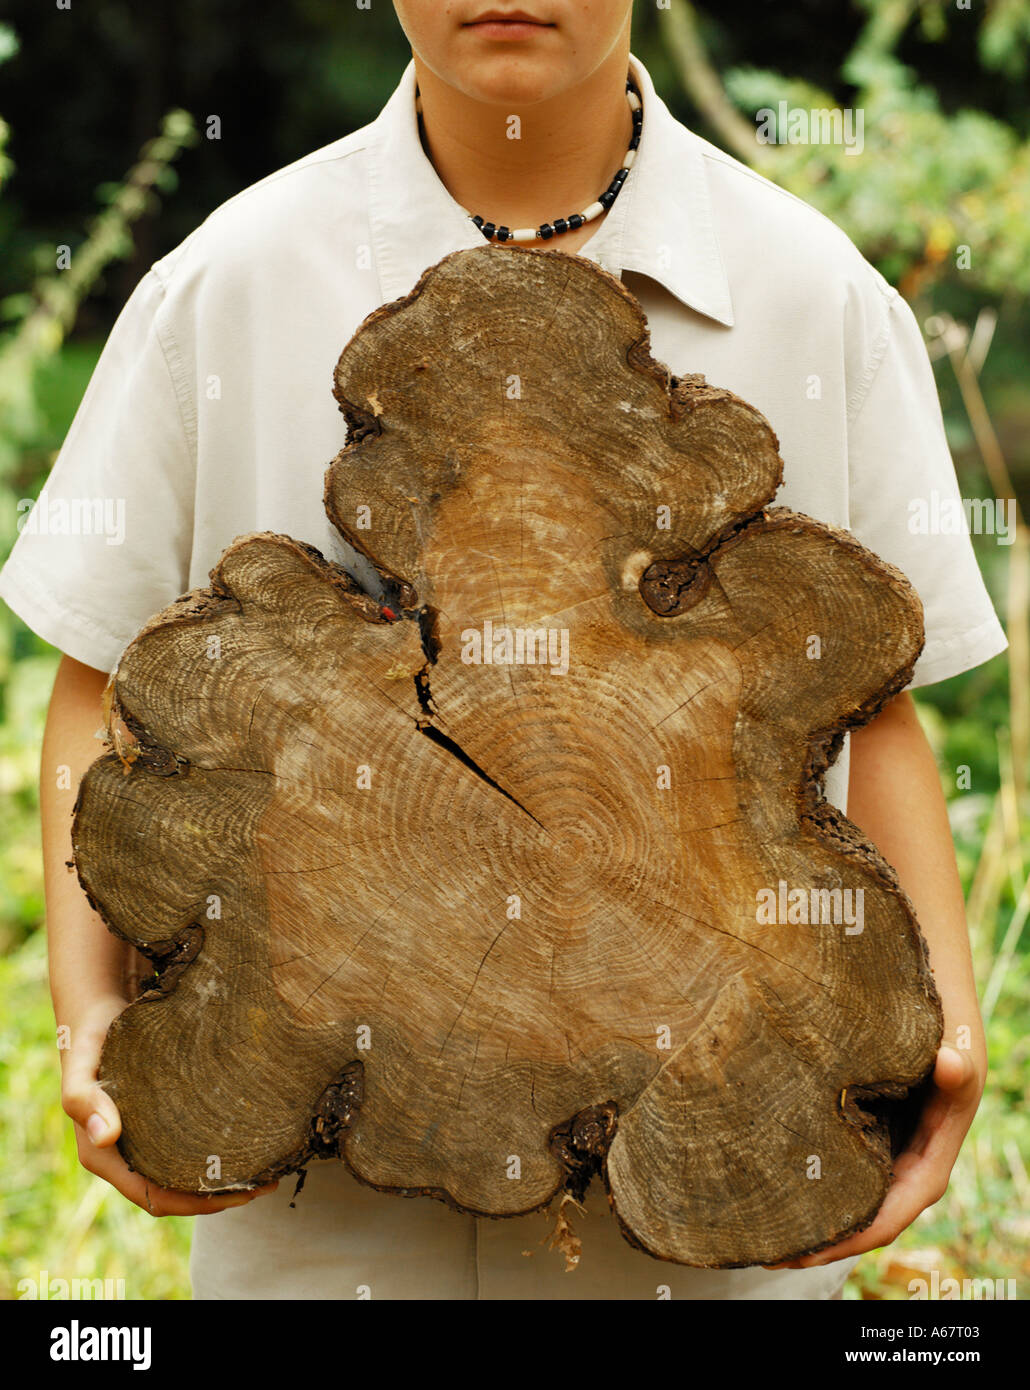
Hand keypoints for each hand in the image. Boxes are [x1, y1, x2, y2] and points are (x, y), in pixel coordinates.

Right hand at [60, 992, 279, 1215]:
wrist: (96, 1011)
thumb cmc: (89, 1038)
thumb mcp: (82, 1063)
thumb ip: (85, 1098)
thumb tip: (106, 1137)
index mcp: (103, 1156)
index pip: (155, 1197)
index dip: (197, 1204)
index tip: (241, 1195)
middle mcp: (124, 1155)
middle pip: (176, 1192)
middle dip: (220, 1195)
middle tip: (268, 1182)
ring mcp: (143, 1139)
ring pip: (184, 1173)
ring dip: (224, 1177)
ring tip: (268, 1168)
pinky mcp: (158, 1119)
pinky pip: (188, 1146)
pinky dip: (216, 1150)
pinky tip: (248, 1138)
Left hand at [765, 1044, 984, 1267]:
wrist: (946, 1033)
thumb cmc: (954, 1049)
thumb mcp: (961, 1055)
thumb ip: (958, 1067)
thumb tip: (949, 1064)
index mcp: (926, 1170)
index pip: (888, 1219)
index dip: (850, 1241)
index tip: (809, 1255)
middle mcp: (903, 1174)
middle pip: (859, 1221)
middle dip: (820, 1241)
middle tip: (768, 1254)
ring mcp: (882, 1160)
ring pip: (845, 1201)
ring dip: (810, 1220)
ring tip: (762, 1236)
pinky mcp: (864, 1141)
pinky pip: (837, 1174)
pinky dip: (810, 1187)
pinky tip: (772, 1190)